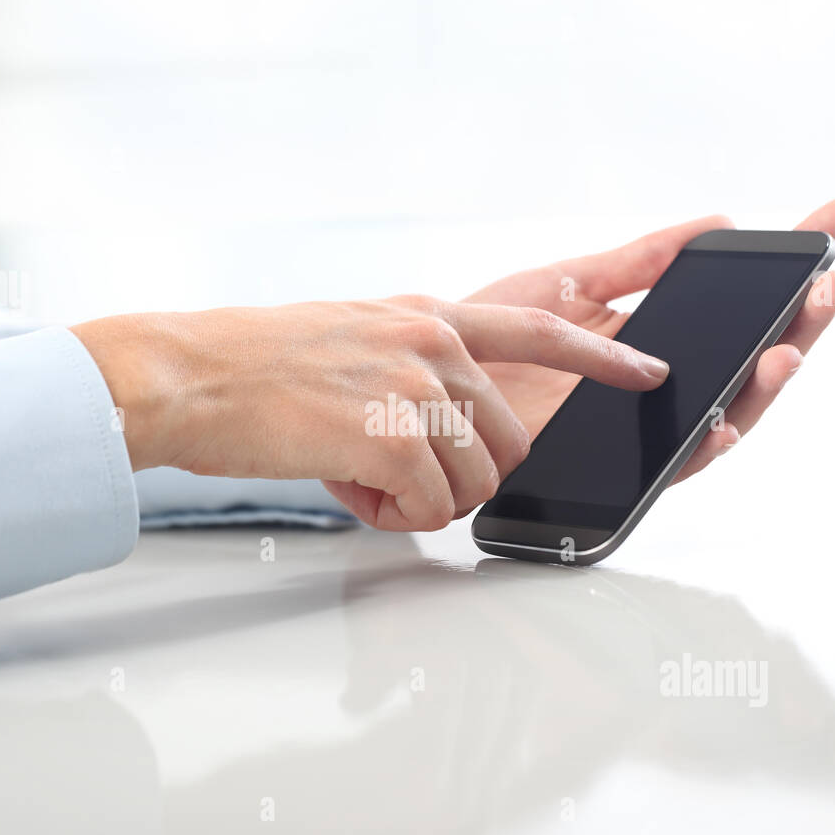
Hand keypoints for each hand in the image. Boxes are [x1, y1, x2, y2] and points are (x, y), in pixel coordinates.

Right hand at [72, 296, 668, 530]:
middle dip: (468, 477)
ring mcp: (411, 388)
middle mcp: (430, 345)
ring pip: (474, 481)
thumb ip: (410, 366)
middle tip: (402, 478)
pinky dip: (393, 518)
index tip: (647, 370)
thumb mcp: (352, 336)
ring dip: (425, 501)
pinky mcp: (387, 437)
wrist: (187, 374)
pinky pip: (429, 507)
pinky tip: (350, 492)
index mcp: (426, 317)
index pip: (540, 330)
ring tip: (363, 481)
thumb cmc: (254, 364)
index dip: (601, 356)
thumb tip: (439, 425)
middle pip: (509, 441)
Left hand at [466, 197, 834, 482]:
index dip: (792, 267)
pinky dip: (708, 439)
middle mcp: (660, 386)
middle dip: (800, 324)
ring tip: (790, 347)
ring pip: (729, 413)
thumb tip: (718, 223)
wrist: (430, 382)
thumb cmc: (489, 335)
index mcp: (653, 338)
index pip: (739, 305)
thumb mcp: (567, 286)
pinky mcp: (615, 466)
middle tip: (833, 284)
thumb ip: (640, 262)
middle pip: (750, 360)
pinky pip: (675, 461)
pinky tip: (726, 414)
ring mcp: (642, 427)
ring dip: (766, 384)